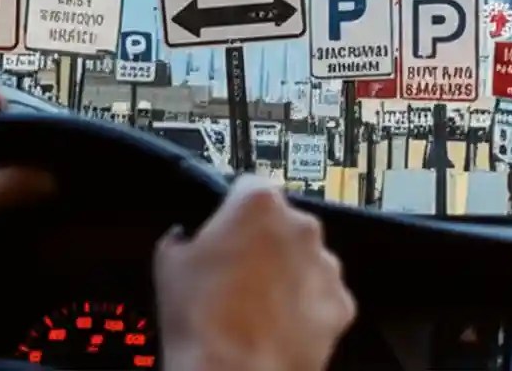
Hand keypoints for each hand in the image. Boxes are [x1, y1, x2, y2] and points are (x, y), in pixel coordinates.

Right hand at [154, 176, 354, 370]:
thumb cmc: (200, 320)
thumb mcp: (169, 263)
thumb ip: (184, 237)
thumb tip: (186, 239)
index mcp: (259, 204)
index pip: (250, 186)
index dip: (234, 208)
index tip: (228, 227)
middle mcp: (301, 226)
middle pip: (283, 222)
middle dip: (264, 242)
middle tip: (238, 272)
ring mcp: (326, 266)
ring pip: (306, 259)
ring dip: (287, 273)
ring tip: (258, 304)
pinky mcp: (341, 303)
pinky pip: (323, 295)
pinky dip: (307, 305)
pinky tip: (279, 323)